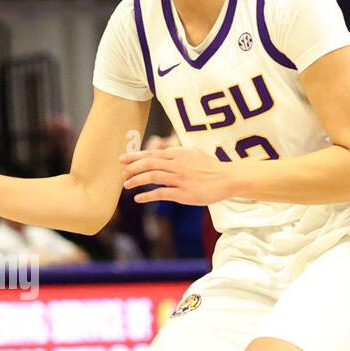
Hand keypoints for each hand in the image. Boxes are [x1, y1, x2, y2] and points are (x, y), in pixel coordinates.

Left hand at [120, 145, 236, 205]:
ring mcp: (180, 179)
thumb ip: (176, 152)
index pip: (152, 153)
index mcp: (178, 153)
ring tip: (126, 185)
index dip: (135, 156)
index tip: (122, 159)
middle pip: (149, 163)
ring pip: (152, 177)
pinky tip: (138, 199)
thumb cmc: (210, 167)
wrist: (227, 178)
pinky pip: (161, 193)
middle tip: (122, 173)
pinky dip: (147, 196)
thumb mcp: (193, 153)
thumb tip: (161, 151)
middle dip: (132, 168)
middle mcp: (177, 164)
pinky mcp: (183, 193)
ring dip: (136, 181)